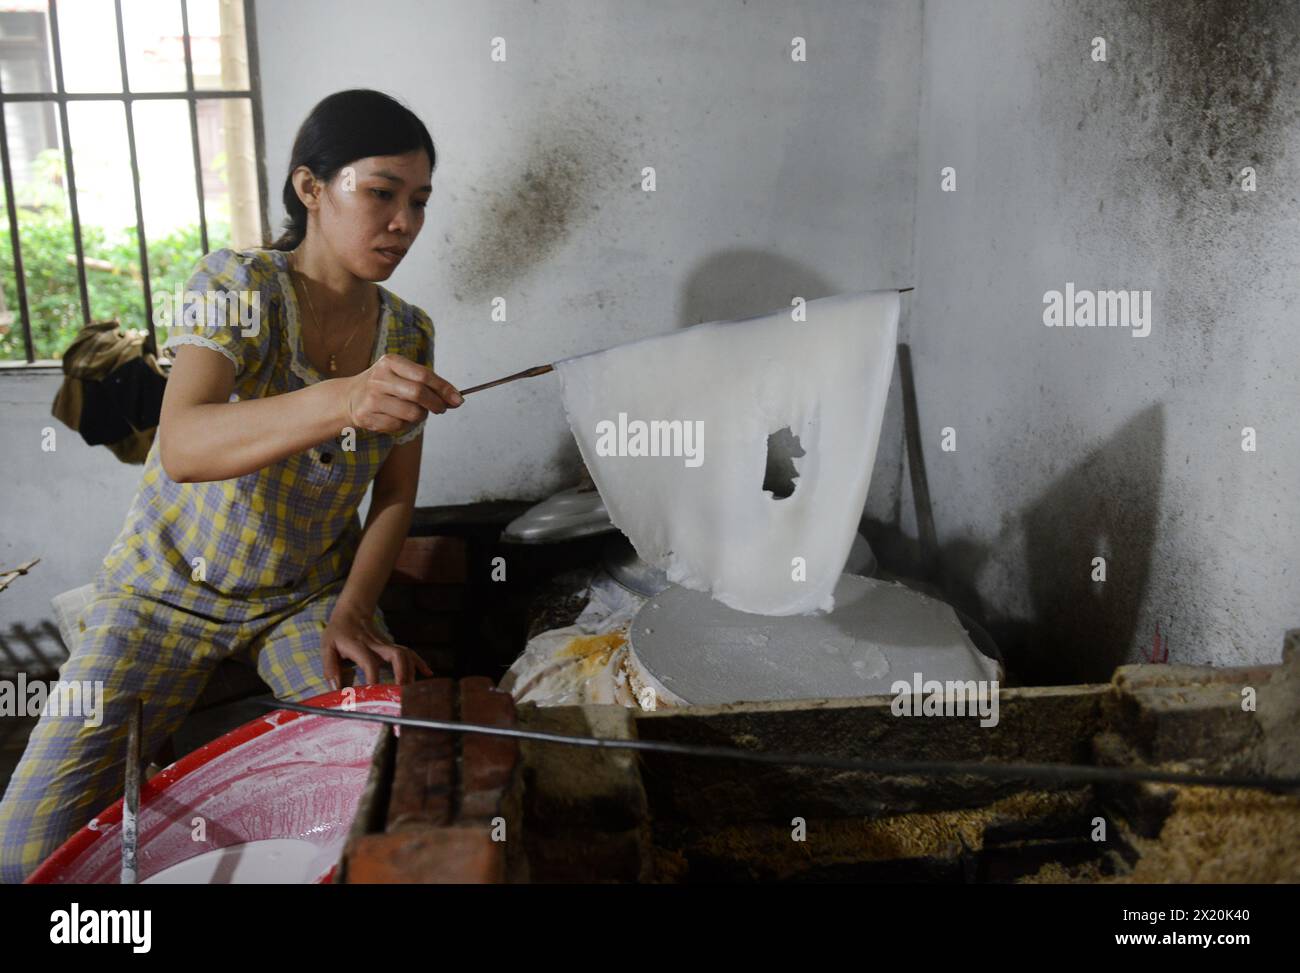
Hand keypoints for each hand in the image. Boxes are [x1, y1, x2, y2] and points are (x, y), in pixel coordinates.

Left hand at [322, 602, 432, 688]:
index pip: (369, 661)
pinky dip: (419, 662)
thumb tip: (335, 689)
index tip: (374, 691)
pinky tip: (427, 673)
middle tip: (401, 691)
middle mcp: (376, 644)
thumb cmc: (338, 632)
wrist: (352, 612)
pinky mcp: (392, 645)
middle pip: (396, 655)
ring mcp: (386, 644)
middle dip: (402, 673)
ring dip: (411, 671)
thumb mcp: (327, 646)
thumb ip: (330, 667)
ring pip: (405, 654)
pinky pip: (409, 653)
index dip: (373, 676)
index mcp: (358, 645)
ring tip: (410, 690)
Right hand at [340, 353, 462, 435]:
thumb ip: (428, 384)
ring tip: (415, 412)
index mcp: (390, 362)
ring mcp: (371, 398)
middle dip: (436, 404)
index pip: (424, 375)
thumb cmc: (386, 385)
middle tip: (441, 409)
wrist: (350, 397)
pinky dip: (405, 425)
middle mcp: (379, 378)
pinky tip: (397, 418)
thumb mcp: (402, 375)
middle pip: (418, 393)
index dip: (444, 388)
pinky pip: (399, 426)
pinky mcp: (366, 416)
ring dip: (420, 416)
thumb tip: (455, 399)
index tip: (458, 399)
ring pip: (411, 413)